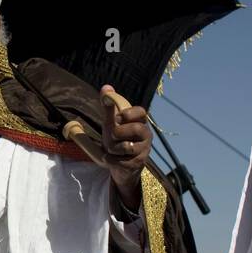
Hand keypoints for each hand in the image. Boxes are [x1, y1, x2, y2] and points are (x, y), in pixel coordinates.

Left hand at [100, 84, 150, 208]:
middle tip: (113, 136)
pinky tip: (112, 159)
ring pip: (126, 146)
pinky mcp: (138, 164)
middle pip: (136, 129)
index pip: (142, 112)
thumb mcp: (111, 123)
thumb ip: (109, 107)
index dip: (129, 113)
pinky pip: (119, 160)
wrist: (118, 165)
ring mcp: (144, 150)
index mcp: (140, 122)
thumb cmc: (116, 140)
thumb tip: (106, 87)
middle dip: (118, 132)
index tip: (118, 117)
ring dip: (113, 148)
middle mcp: (146, 135)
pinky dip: (110, 160)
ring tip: (113, 150)